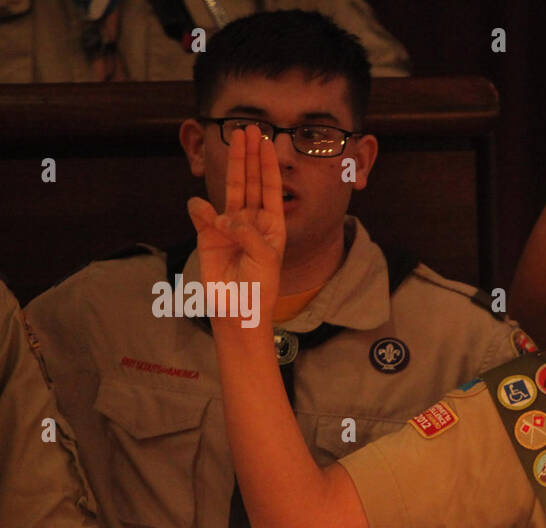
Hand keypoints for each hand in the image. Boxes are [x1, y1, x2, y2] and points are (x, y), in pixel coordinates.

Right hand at [185, 127, 285, 316]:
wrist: (237, 309)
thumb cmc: (259, 286)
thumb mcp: (264, 258)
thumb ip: (248, 234)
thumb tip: (224, 216)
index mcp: (272, 224)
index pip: (270, 188)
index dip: (267, 164)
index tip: (267, 141)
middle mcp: (251, 220)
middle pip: (249, 180)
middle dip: (249, 155)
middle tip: (248, 128)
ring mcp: (228, 225)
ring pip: (229, 189)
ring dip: (232, 166)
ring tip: (234, 141)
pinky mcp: (207, 234)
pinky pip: (202, 214)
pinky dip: (201, 209)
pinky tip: (202, 209)